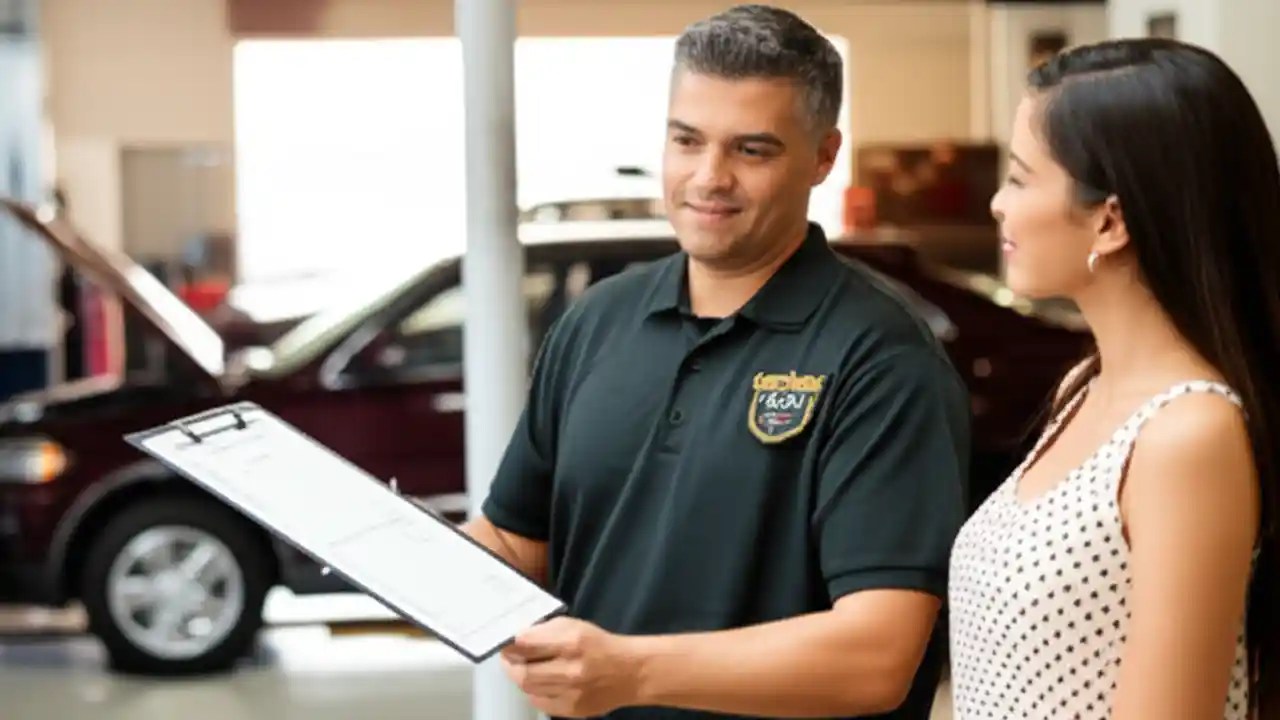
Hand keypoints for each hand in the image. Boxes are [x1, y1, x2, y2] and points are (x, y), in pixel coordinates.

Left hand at [500, 616, 642, 717]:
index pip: (526, 645)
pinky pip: (540, 702)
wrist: (630, 672)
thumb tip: (517, 640)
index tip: (507, 643)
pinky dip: (535, 692)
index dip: (511, 645)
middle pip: (523, 673)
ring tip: (524, 669)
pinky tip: (541, 683)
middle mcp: (571, 670)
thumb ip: (545, 630)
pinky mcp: (572, 711)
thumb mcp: (574, 626)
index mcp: (572, 643)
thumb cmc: (599, 644)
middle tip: (509, 659)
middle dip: (511, 665)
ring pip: (529, 689)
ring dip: (522, 678)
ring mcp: (571, 694)